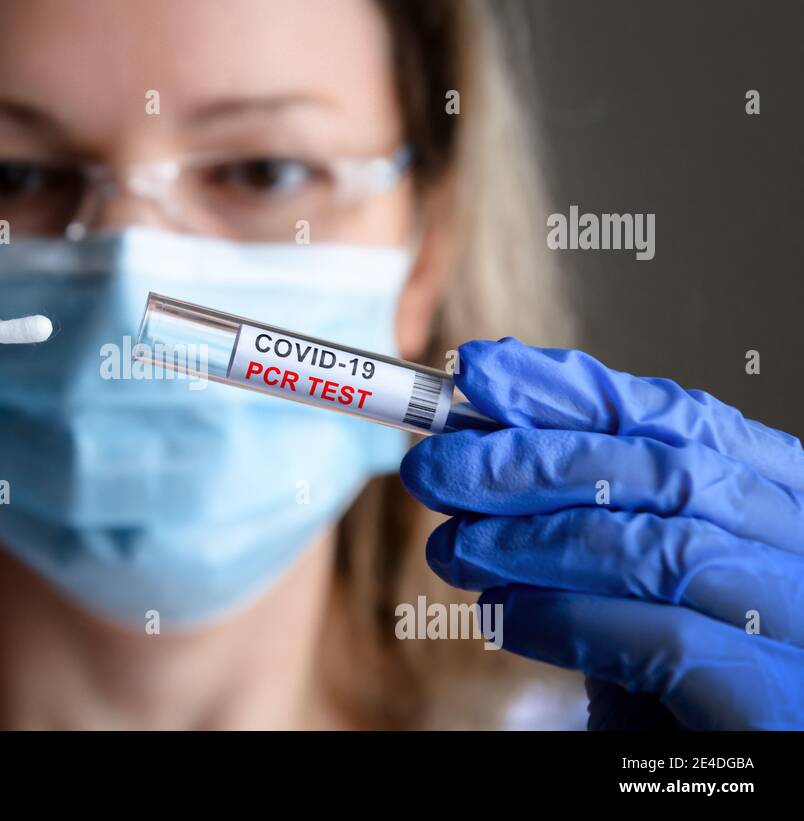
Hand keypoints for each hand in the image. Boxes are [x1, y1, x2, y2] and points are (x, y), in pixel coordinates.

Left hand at [400, 338, 803, 729]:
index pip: (683, 420)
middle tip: (432, 469)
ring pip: (660, 550)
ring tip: (453, 550)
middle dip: (531, 461)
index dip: (574, 391)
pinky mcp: (776, 708)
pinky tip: (500, 617)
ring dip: (531, 542)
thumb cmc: (672, 682)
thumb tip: (476, 440)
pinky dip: (563, 619)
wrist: (716, 785)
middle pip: (667, 475)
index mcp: (784, 504)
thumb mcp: (628, 581)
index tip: (477, 374)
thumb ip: (583, 513)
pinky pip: (662, 642)